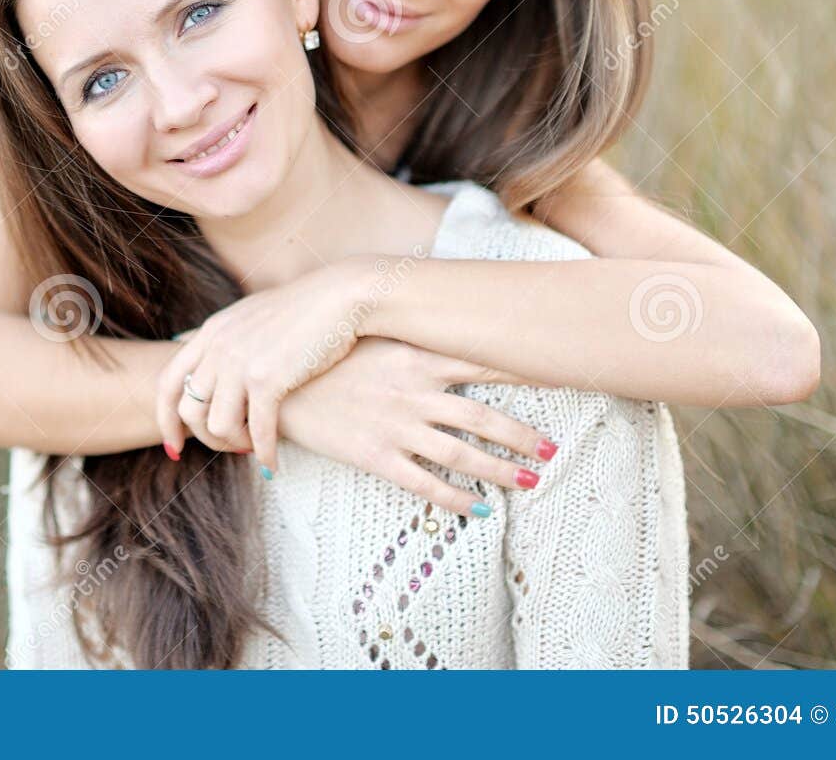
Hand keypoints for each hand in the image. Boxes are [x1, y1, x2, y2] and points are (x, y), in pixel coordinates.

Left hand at [155, 262, 366, 471]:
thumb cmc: (303, 311)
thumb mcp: (251, 317)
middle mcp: (218, 346)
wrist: (340, 297)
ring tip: (253, 448)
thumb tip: (201, 356)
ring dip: (235, 445)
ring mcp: (240, 361)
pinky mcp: (268, 378)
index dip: (166, 419)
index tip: (175, 446)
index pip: (168, 381)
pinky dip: (264, 453)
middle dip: (205, 439)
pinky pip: (257, 430)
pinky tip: (272, 464)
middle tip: (229, 449)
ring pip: (217, 425)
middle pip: (189, 409)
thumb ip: (226, 338)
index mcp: (211, 332)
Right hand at [278, 339, 557, 514]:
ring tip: (533, 480)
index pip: (481, 362)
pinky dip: (457, 499)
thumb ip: (410, 338)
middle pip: (483, 417)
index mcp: (415, 358)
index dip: (521, 371)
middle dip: (522, 435)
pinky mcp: (376, 456)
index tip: (558, 375)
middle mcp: (413, 392)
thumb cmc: (327, 358)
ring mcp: (396, 426)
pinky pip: (426, 484)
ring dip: (502, 469)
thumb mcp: (372, 338)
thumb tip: (445, 328)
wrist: (277, 384)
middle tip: (553, 448)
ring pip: (463, 454)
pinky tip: (481, 508)